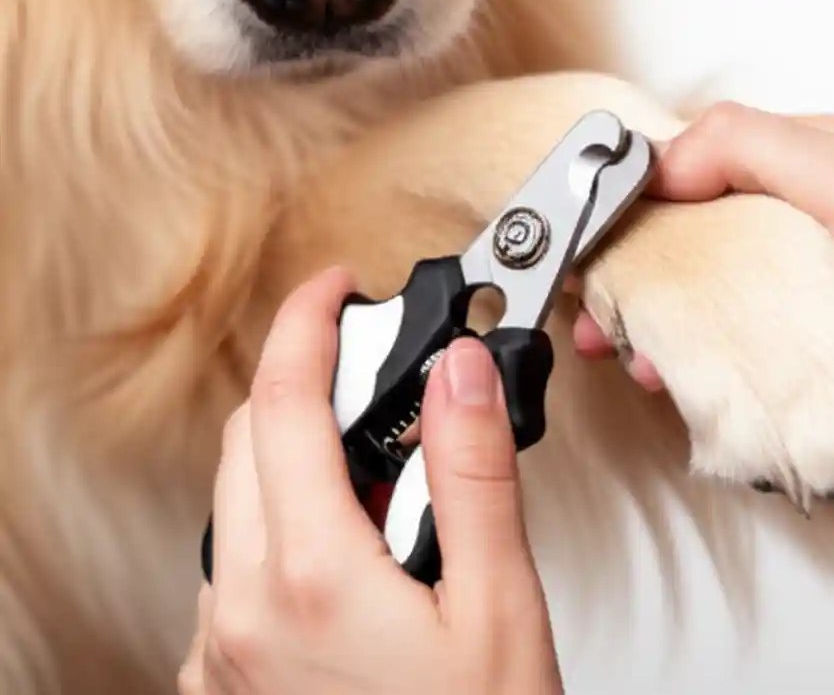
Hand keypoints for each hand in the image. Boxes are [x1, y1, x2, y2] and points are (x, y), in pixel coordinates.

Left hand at [179, 267, 561, 694]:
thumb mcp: (498, 603)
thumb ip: (473, 475)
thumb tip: (462, 372)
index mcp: (311, 576)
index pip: (282, 402)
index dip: (308, 324)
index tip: (335, 289)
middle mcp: (242, 609)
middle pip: (246, 442)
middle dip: (305, 387)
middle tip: (382, 381)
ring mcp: (223, 650)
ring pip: (236, 504)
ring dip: (297, 460)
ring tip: (388, 487)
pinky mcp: (225, 678)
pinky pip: (236, 567)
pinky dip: (284, 526)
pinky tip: (353, 555)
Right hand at [574, 103, 833, 518]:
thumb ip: (751, 147)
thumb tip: (663, 155)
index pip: (712, 154)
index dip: (645, 190)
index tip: (598, 232)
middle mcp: (828, 226)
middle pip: (703, 234)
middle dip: (642, 270)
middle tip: (601, 308)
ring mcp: (827, 299)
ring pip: (717, 301)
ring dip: (666, 326)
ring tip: (635, 355)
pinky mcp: (828, 363)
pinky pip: (745, 357)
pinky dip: (705, 369)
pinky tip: (683, 386)